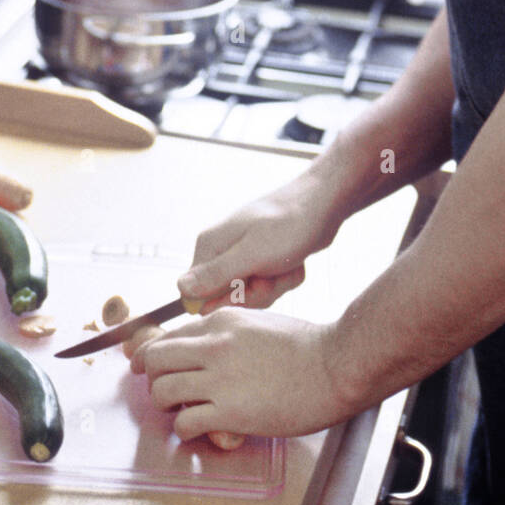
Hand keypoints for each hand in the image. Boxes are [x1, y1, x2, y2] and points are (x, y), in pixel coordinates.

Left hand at [131, 305, 346, 438]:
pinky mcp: (229, 413)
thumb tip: (207, 349)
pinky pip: (185, 423)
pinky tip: (199, 430)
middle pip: (156, 359)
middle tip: (162, 388)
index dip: (156, 354)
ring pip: (162, 391)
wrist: (335, 366)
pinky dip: (184, 430)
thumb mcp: (261, 323)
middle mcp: (214, 346)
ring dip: (166, 405)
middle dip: (152, 376)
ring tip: (182, 411)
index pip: (171, 336)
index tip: (153, 367)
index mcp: (223, 322)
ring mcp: (220, 379)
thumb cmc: (308, 346)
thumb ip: (229, 333)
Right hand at [177, 173, 340, 313]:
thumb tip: (181, 288)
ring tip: (287, 264)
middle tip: (273, 275)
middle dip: (257, 293)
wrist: (324, 203)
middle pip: (227, 298)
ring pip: (251, 294)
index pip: (197, 295)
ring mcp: (242, 255)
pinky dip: (285, 279)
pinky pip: (268, 286)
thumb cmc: (290, 224)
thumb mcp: (253, 254)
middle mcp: (221, 251)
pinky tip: (295, 261)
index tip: (252, 287)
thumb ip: (216, 274)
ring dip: (275, 286)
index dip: (225, 301)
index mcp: (210, 247)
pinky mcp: (261, 259)